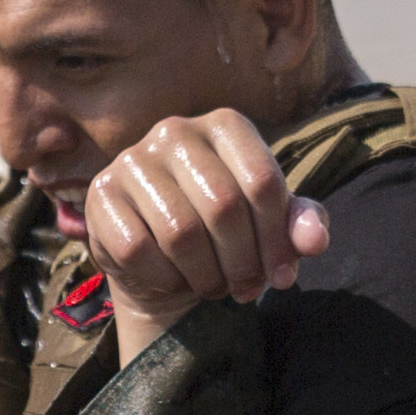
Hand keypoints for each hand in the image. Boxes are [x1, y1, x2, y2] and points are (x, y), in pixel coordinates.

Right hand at [77, 108, 333, 350]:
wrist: (162, 260)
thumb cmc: (225, 235)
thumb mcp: (271, 227)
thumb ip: (301, 225)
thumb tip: (315, 241)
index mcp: (225, 126)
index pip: (262, 182)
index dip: (277, 240)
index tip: (283, 278)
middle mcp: (176, 131)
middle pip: (223, 206)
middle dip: (242, 262)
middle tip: (244, 289)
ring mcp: (133, 159)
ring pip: (180, 231)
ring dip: (204, 274)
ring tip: (212, 284)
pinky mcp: (100, 194)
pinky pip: (138, 248)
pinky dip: (163, 277)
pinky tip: (172, 279)